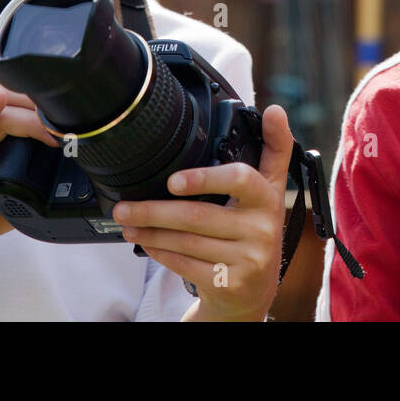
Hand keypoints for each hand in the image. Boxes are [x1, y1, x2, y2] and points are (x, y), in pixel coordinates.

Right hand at [0, 72, 59, 270]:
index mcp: (3, 141)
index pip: (22, 104)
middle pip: (13, 103)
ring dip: (29, 114)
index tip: (73, 96)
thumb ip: (44, 174)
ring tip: (54, 120)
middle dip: (42, 100)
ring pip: (0, 116)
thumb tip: (79, 169)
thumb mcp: (23, 186)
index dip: (45, 96)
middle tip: (72, 109)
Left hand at [111, 104, 292, 321]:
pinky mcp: (231, 284)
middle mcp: (263, 229)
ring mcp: (248, 260)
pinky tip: (147, 245)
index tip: (173, 180)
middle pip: (198, 216)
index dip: (205, 178)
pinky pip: (186, 266)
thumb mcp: (271, 190)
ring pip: (187, 242)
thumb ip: (274, 149)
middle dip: (153, 211)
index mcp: (269, 199)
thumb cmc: (256, 229)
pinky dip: (161, 254)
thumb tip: (275, 110)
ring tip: (128, 223)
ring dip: (150, 232)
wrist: (255, 289)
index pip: (241, 181)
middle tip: (124, 207)